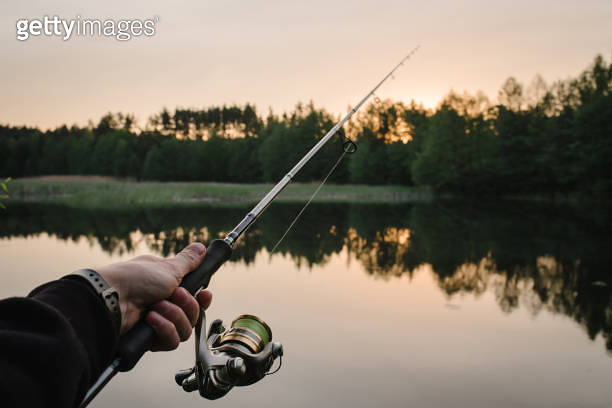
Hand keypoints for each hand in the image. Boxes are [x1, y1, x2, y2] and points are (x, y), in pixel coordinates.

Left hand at [96, 242, 211, 350]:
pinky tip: (150, 319)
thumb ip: (188, 262)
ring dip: (174, 316)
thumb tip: (201, 248)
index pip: (194, 297)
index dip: (201, 298)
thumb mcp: (168, 268)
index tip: (205, 294)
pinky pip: (171, 341)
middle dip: (187, 305)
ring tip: (156, 307)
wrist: (110, 301)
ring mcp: (157, 323)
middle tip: (175, 295)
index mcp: (167, 286)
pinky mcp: (150, 340)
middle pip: (193, 314)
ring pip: (185, 329)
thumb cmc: (135, 279)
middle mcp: (163, 304)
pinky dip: (164, 329)